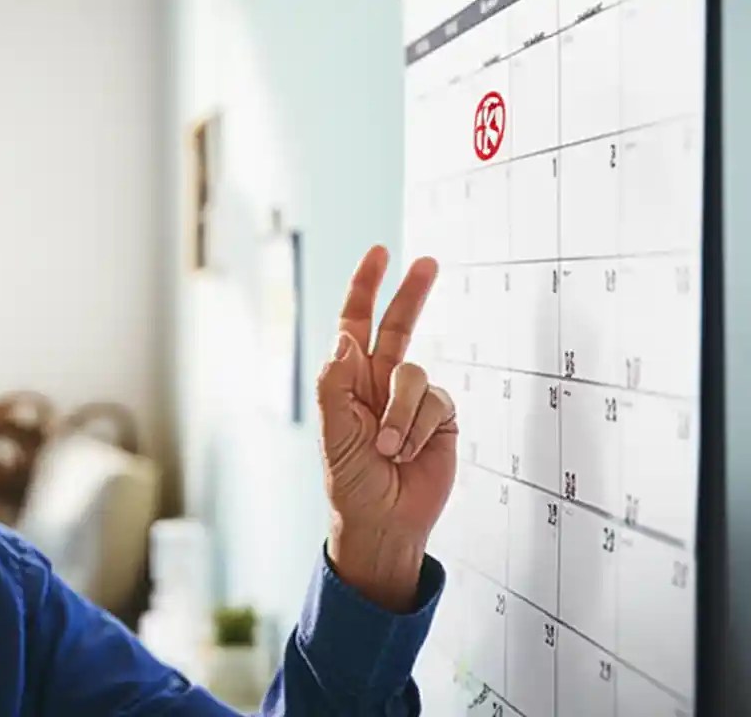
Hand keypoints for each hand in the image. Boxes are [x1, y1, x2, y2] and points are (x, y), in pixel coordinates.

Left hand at [317, 245, 456, 612]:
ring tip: (386, 450)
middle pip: (400, 326)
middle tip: (425, 262)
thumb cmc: (350, 480)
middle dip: (411, 294)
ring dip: (399, 414)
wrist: (383, 521)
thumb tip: (345, 338)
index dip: (365, 288)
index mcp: (348, 379)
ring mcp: (412, 399)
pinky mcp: (440, 418)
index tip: (378, 253)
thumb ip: (335, 382)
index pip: (356, 323)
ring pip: (415, 375)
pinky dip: (418, 428)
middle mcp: (381, 382)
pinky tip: (409, 452)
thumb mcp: (332, 431)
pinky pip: (436, 402)